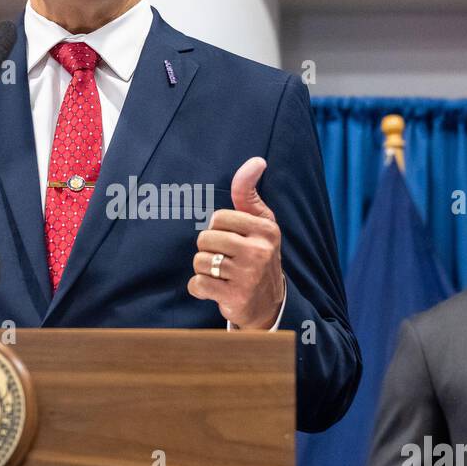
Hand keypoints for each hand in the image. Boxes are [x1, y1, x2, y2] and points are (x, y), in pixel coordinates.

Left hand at [188, 157, 285, 329]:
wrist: (269, 304)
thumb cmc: (258, 255)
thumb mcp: (260, 223)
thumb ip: (249, 193)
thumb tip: (257, 161)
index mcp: (266, 229)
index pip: (218, 217)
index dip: (218, 229)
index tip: (232, 240)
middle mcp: (260, 250)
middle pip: (205, 238)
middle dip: (208, 250)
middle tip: (225, 260)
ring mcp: (248, 275)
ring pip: (199, 261)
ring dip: (204, 270)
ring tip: (222, 275)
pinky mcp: (235, 296)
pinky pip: (197, 284)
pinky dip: (200, 289)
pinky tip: (216, 289)